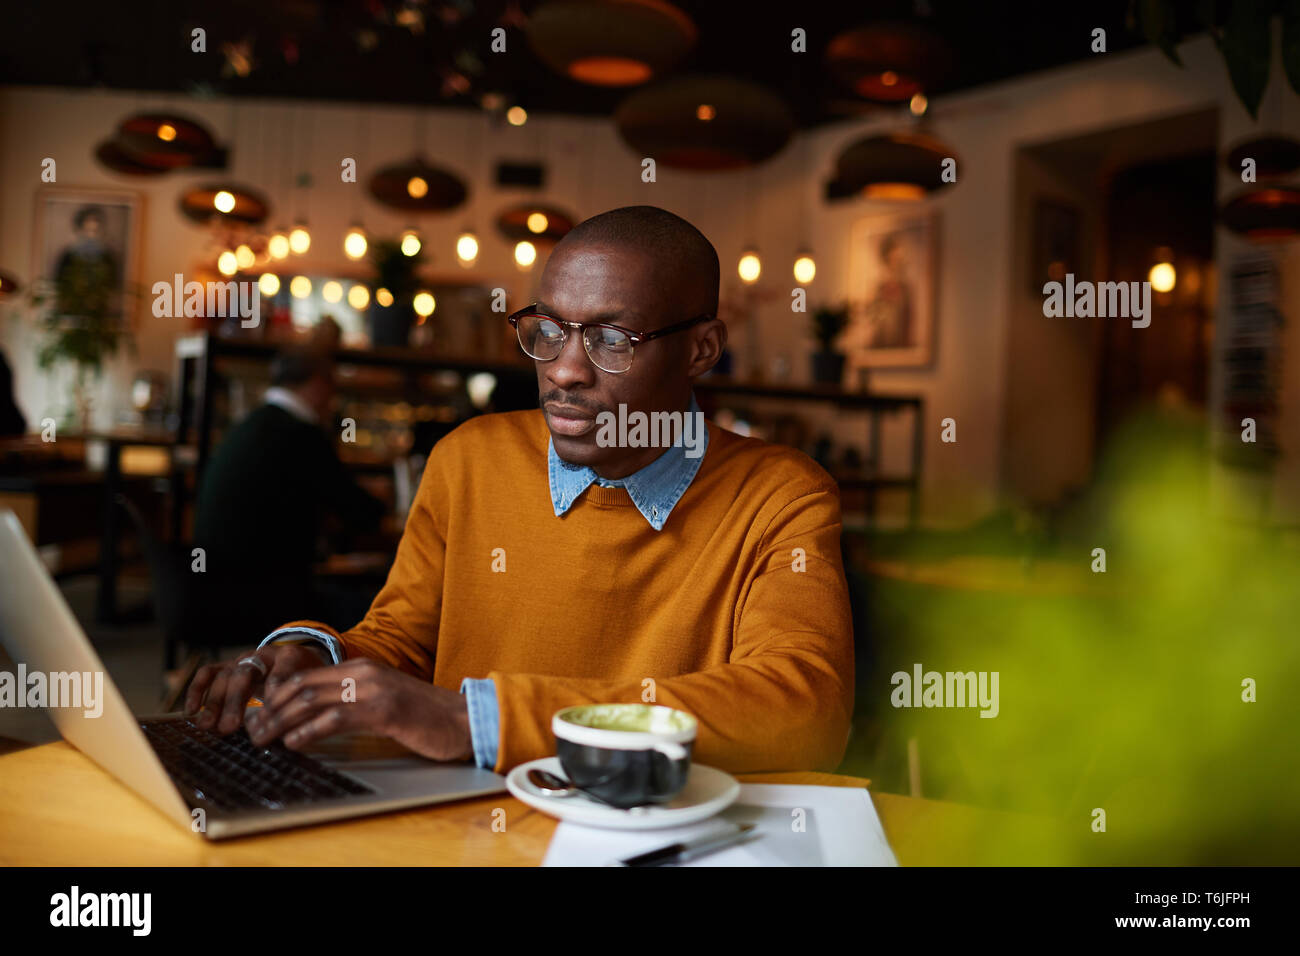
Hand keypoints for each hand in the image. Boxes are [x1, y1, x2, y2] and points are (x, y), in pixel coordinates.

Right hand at [183, 644, 329, 734]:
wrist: (297, 660)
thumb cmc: (303, 678)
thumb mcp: (311, 685)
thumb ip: (301, 698)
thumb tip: (285, 726)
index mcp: (290, 656)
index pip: (283, 667)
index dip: (277, 685)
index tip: (272, 705)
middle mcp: (262, 655)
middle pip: (245, 675)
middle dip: (235, 702)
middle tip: (230, 728)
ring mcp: (243, 660)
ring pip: (225, 676)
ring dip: (214, 703)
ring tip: (209, 727)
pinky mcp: (228, 666)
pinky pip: (208, 673)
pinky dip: (197, 690)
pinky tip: (191, 710)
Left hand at [246, 658, 472, 761]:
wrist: (464, 718)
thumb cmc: (424, 717)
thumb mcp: (382, 701)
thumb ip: (352, 702)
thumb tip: (312, 719)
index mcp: (361, 667)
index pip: (305, 675)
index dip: (275, 696)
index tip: (260, 716)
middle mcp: (364, 672)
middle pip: (301, 686)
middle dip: (270, 710)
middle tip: (253, 731)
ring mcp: (373, 689)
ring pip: (311, 700)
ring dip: (280, 722)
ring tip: (264, 740)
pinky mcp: (383, 710)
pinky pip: (335, 718)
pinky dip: (308, 731)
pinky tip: (294, 743)